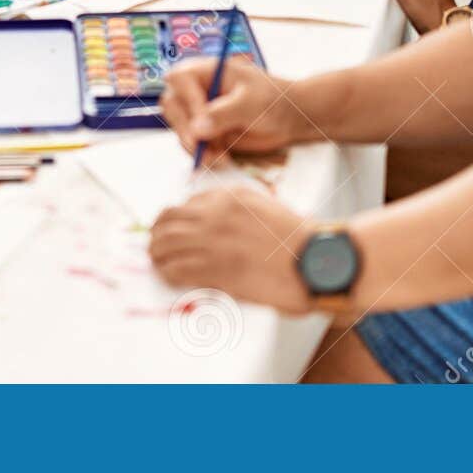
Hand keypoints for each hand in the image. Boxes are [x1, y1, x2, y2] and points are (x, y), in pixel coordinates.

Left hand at [150, 188, 316, 314]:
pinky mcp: (215, 269)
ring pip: (165, 243)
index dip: (174, 219)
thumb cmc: (296, 239)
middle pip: (167, 220)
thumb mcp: (263, 206)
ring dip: (157, 253)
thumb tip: (205, 218)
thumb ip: (234, 208)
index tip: (173, 231)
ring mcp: (214, 241)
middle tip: (157, 246)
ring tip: (158, 262)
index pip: (185, 203)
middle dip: (158, 234)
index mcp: (229, 197)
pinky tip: (170, 276)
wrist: (315, 260)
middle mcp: (216, 214)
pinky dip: (168, 272)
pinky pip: (176, 268)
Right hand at [159, 57, 310, 164]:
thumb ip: (223, 114)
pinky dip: (202, 154)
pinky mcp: (203, 132)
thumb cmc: (272, 100)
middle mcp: (196, 89)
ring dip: (195, 146)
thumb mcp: (250, 103)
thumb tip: (196, 129)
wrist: (287, 118)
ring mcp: (198, 111)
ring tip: (220, 156)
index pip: (179, 79)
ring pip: (180, 128)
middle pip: (172, 106)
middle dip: (186, 130)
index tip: (201, 122)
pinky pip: (191, 144)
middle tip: (203, 148)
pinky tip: (221, 158)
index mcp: (206, 71)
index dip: (187, 100)